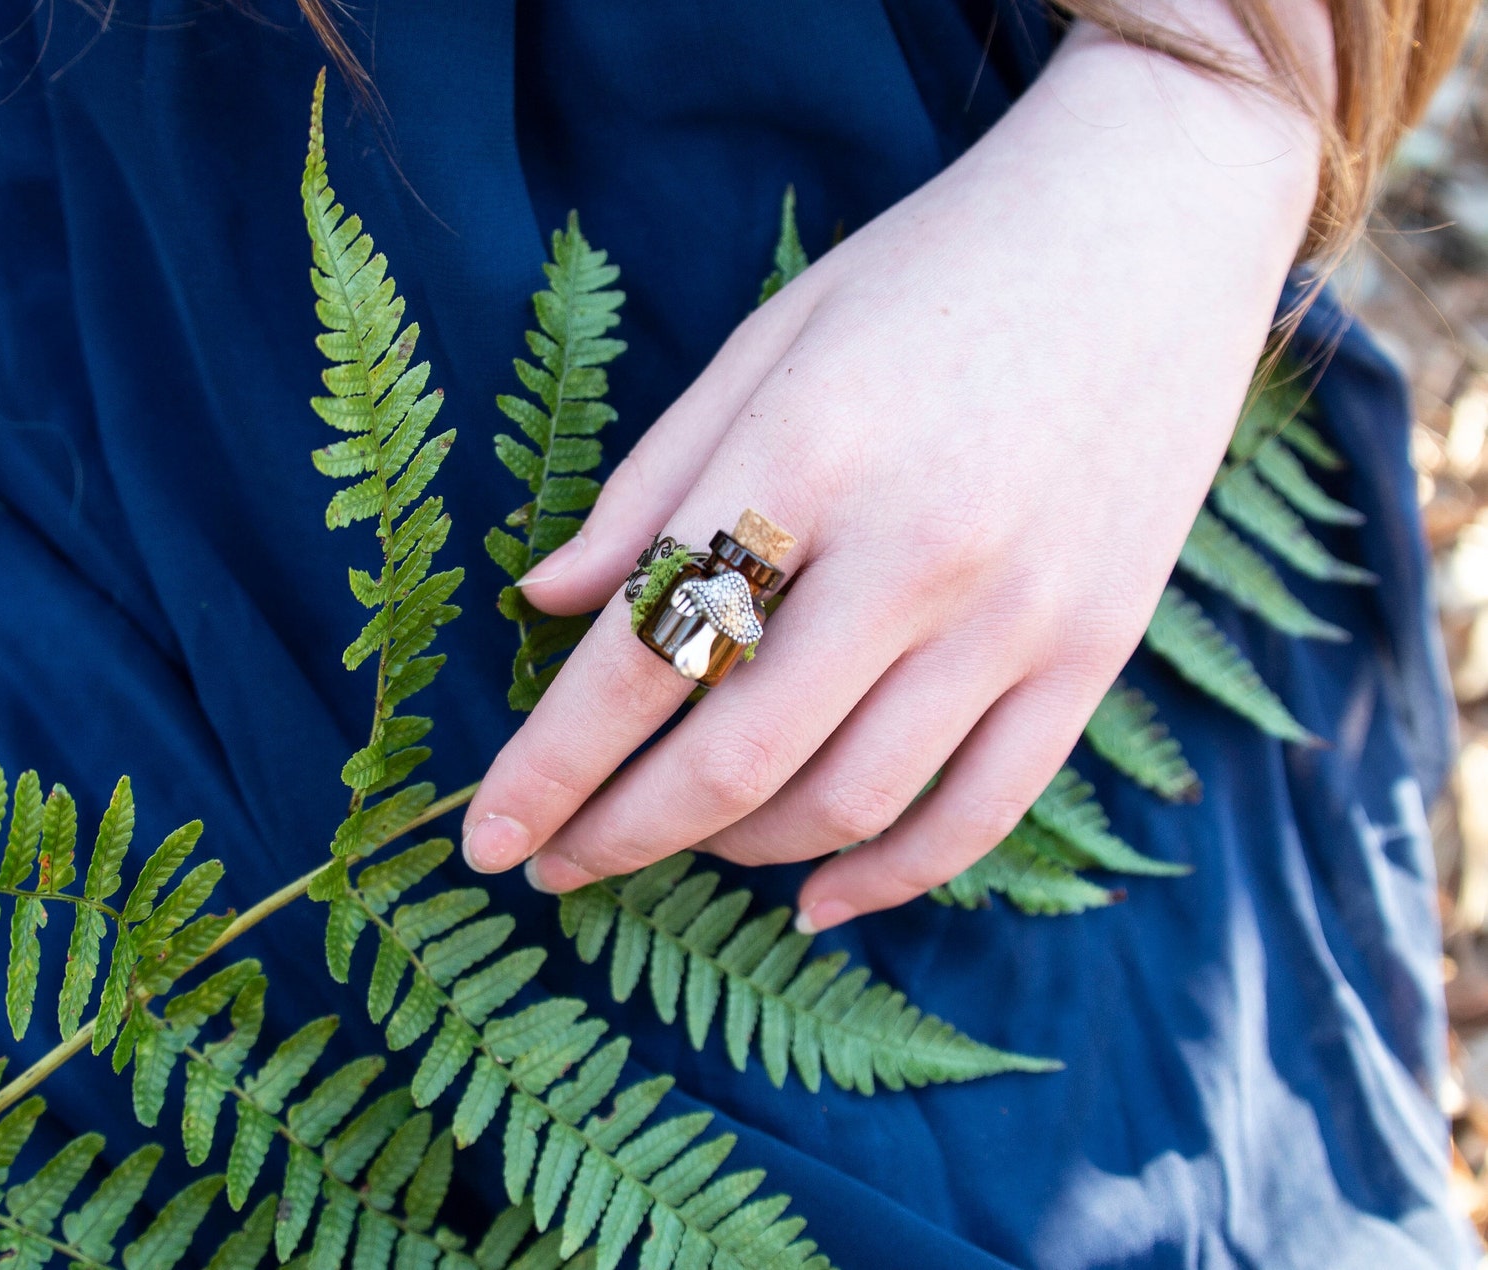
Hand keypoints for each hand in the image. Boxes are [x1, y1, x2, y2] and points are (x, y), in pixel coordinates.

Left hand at [461, 9, 1328, 929]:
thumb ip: (652, 482)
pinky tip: (817, 901)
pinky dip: (888, 879)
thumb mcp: (768, 340)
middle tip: (556, 864)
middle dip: (618, 834)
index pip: (643, 652)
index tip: (485, 836)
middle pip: (734, 758)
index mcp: (805, 453)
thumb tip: (540, 603)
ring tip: (680, 841)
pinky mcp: (1094, 651)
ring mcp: (1018, 614)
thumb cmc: (934, 272)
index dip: (548, 765)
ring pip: (849, 803)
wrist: (1152, 222)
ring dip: (735, 852)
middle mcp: (914, 551)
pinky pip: (981, 813)